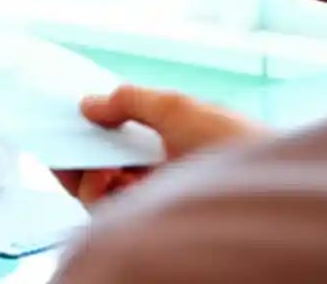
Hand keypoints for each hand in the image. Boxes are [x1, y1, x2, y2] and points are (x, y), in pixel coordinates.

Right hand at [55, 84, 265, 207]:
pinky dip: (92, 190)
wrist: (261, 196)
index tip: (71, 112)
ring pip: (96, 186)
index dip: (96, 123)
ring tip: (98, 161)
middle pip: (104, 160)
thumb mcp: (178, 108)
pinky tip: (103, 177)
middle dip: (82, 146)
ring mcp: (151, 202)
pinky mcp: (140, 226)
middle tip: (65, 134)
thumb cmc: (235, 148)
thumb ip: (131, 100)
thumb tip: (90, 103)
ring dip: (86, 169)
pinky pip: (100, 207)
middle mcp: (161, 175)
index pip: (123, 133)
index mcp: (174, 143)